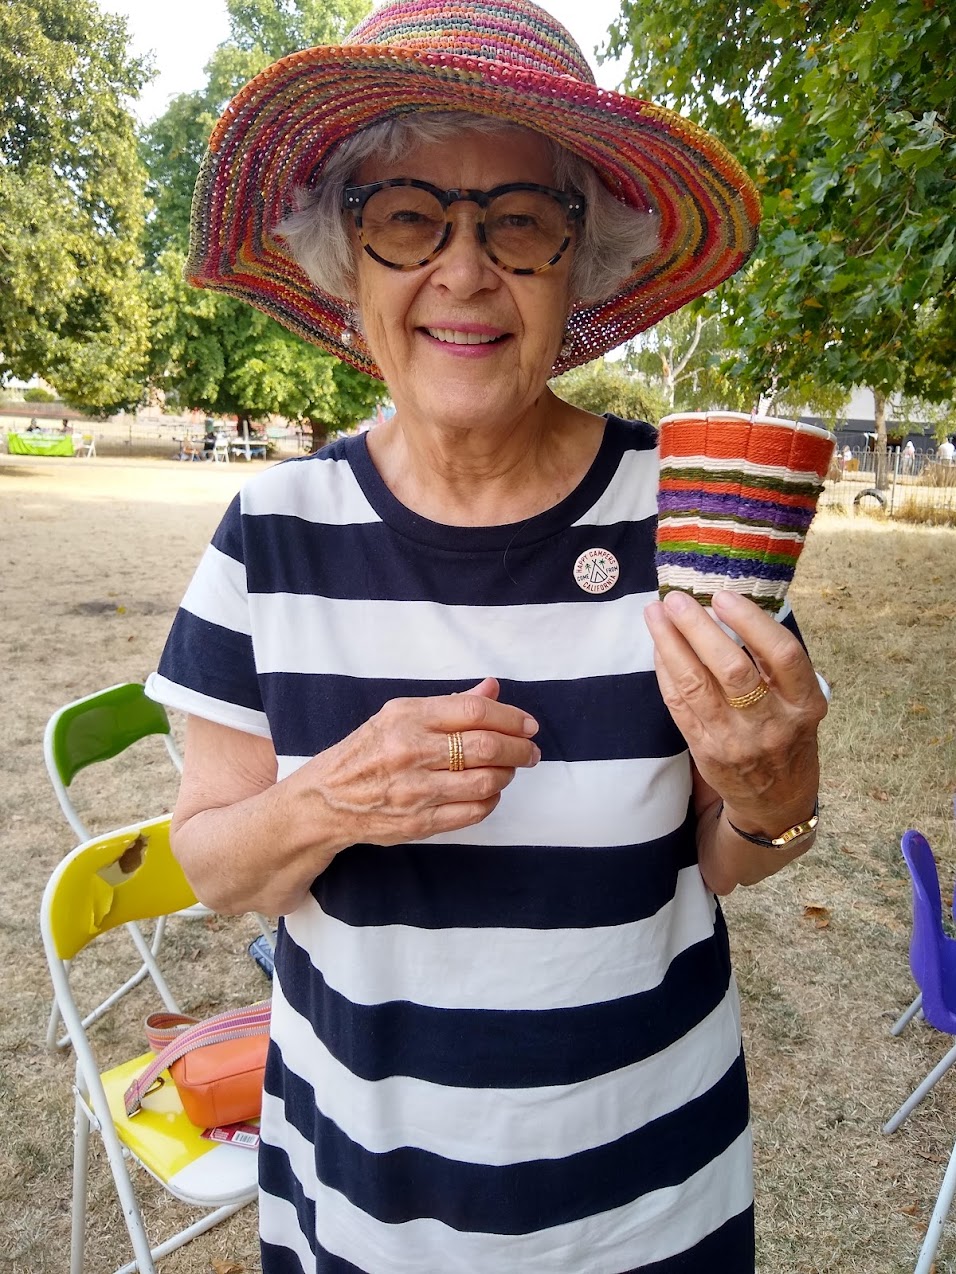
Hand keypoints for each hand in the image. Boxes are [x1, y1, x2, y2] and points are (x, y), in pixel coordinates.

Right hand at [305, 677, 539, 847]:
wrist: (325, 801)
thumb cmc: (365, 752)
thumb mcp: (398, 716)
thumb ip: (449, 704)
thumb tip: (492, 687)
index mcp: (406, 717)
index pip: (474, 711)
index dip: (510, 717)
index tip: (527, 724)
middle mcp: (410, 751)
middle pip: (485, 746)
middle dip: (519, 748)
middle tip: (531, 750)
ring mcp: (415, 790)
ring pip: (484, 781)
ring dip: (507, 774)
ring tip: (509, 769)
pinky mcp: (419, 822)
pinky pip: (472, 812)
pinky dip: (491, 800)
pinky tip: (490, 792)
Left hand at [643, 590, 826, 834]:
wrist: (776, 801)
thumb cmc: (788, 736)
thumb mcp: (800, 703)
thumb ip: (775, 664)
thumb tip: (728, 606)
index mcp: (804, 704)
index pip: (783, 655)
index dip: (753, 622)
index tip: (724, 596)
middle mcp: (771, 723)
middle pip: (732, 669)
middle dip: (699, 628)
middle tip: (678, 599)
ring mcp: (734, 740)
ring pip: (695, 685)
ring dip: (670, 644)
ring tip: (655, 613)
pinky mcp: (704, 750)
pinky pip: (677, 704)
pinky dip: (665, 671)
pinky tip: (658, 646)